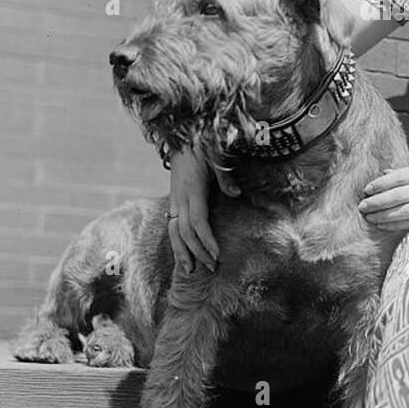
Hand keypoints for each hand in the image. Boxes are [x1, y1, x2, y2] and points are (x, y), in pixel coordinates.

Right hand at [167, 145, 219, 272]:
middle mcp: (179, 197)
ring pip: (174, 232)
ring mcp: (174, 200)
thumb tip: (237, 194)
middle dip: (198, 252)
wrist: (181, 136)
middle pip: (186, 232)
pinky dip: (176, 242)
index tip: (218, 254)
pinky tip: (181, 255)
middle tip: (212, 268)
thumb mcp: (217, 157)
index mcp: (192, 189)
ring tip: (191, 270)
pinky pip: (172, 226)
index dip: (206, 240)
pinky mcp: (173, 200)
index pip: (198, 221)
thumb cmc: (202, 146)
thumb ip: (226, 176)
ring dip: (183, 252)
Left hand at [357, 162, 408, 232]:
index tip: (367, 189)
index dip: (381, 183)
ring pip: (405, 210)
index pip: (400, 176)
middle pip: (399, 194)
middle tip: (362, 207)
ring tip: (370, 218)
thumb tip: (386, 173)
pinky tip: (386, 226)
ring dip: (385, 215)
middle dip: (378, 201)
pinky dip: (398, 225)